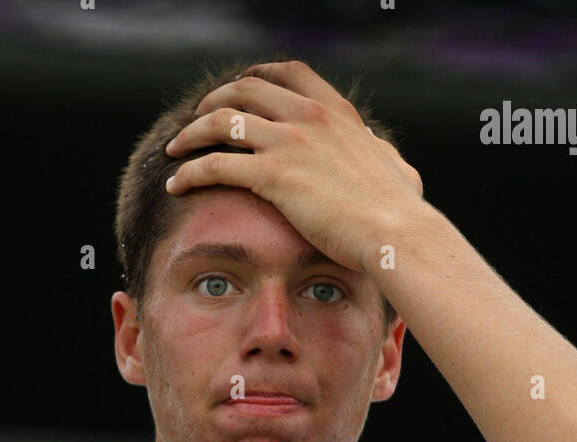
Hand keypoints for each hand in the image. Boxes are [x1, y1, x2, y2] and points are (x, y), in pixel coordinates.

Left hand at [164, 60, 424, 275]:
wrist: (396, 233)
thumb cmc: (402, 213)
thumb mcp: (397, 169)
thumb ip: (380, 154)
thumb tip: (378, 150)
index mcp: (336, 113)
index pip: (289, 73)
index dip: (257, 77)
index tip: (240, 92)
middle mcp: (309, 116)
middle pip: (245, 90)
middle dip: (214, 101)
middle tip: (197, 121)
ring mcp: (289, 141)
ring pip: (221, 120)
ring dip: (192, 132)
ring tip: (175, 148)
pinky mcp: (272, 175)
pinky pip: (214, 164)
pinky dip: (188, 171)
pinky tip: (175, 184)